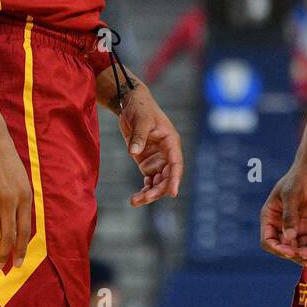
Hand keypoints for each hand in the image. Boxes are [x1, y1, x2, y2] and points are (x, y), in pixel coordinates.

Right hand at [0, 115, 32, 271]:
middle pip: (8, 237)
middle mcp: (9, 201)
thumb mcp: (20, 179)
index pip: (25, 231)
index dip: (20, 250)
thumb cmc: (4, 159)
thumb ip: (20, 202)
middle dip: (3, 257)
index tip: (17, 264)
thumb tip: (18, 228)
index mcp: (24, 197)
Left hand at [117, 87, 183, 206]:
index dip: (175, 179)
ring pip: (158, 182)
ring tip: (135, 202)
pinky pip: (149, 180)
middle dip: (157, 190)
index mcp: (171, 142)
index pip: (176, 164)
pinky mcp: (147, 162)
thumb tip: (133, 152)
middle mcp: (167, 154)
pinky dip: (144, 190)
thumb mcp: (141, 120)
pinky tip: (136, 198)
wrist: (130, 104)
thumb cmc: (140, 108)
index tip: (173, 193)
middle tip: (143, 199)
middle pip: (167, 177)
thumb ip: (138, 136)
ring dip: (149, 193)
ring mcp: (157, 159)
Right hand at [260, 161, 306, 265]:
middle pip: (282, 248)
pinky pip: (305, 245)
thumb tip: (289, 238)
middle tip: (305, 255)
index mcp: (270, 216)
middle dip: (292, 255)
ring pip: (294, 249)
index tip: (290, 252)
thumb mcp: (292, 194)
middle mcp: (280, 224)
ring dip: (301, 257)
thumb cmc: (301, 177)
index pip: (268, 240)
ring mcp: (294, 227)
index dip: (277, 249)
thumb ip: (290, 215)